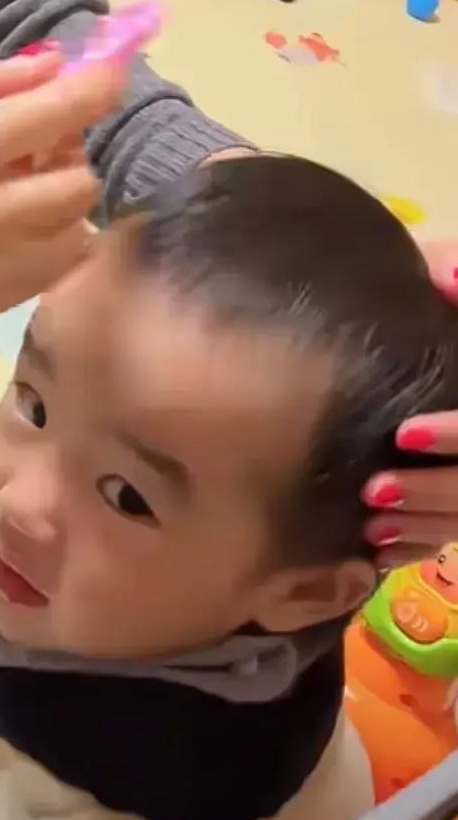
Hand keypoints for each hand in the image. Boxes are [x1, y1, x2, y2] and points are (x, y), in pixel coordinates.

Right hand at [0, 52, 122, 340]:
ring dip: (61, 209)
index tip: (115, 71)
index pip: (52, 118)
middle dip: (73, 153)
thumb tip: (56, 70)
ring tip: (14, 186)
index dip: (97, 89)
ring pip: (67, 247)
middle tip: (40, 134)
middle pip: (75, 190)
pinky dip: (30, 249)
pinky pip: (27, 284)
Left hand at [362, 241, 457, 565]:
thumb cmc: (450, 327)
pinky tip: (381, 548)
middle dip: (432, 493)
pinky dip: (421, 545)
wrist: (452, 385)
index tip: (405, 433)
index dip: (455, 435)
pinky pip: (454, 539)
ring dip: (423, 527)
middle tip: (373, 490)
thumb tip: (446, 270)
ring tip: (370, 523)